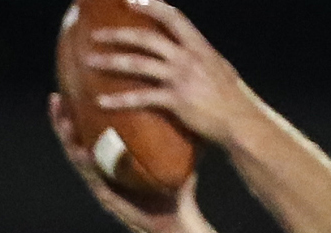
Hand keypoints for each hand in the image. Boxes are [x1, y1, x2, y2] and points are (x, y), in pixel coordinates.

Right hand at [49, 92, 194, 232]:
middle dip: (62, 119)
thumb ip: (171, 127)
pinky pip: (94, 177)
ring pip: (77, 157)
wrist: (176, 218)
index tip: (72, 84)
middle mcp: (100, 167)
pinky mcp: (106, 197)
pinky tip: (81, 151)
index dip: (78, 108)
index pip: (91, 127)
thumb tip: (183, 93)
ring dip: (67, 140)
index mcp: (111, 156)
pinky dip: (86, 164)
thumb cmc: (175, 183)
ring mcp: (100, 182)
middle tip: (56, 98)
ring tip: (63, 122)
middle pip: (75, 138)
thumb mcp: (172, 150)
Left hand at [81, 0, 258, 148]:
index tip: (130, 1)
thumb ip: (198, 59)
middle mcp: (189, 57)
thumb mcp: (217, 69)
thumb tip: (185, 53)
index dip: (152, 6)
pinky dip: (119, 99)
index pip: (174, 17)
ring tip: (89, 61)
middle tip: (95, 34)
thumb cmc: (230, 99)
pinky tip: (101, 102)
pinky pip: (141, 97)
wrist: (241, 121)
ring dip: (111, 61)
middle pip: (147, 38)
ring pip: (139, 63)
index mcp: (199, 47)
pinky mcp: (176, 100)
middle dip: (119, 34)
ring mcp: (181, 77)